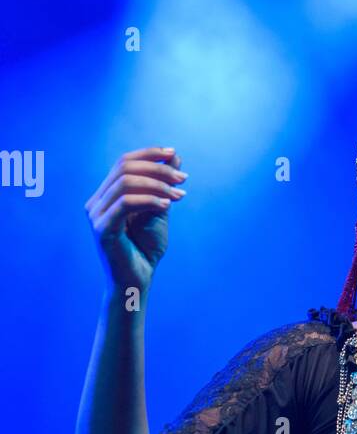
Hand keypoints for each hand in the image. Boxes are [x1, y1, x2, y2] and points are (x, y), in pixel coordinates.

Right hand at [85, 147, 187, 291]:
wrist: (137, 280)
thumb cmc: (146, 248)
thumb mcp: (159, 210)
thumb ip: (163, 185)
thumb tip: (175, 156)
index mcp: (107, 194)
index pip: (124, 161)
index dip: (149, 153)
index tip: (174, 154)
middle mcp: (96, 201)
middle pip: (124, 167)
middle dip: (158, 168)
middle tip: (182, 179)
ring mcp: (95, 214)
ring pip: (125, 182)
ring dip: (157, 184)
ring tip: (179, 195)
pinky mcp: (101, 228)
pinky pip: (125, 203)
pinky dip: (149, 199)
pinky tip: (167, 204)